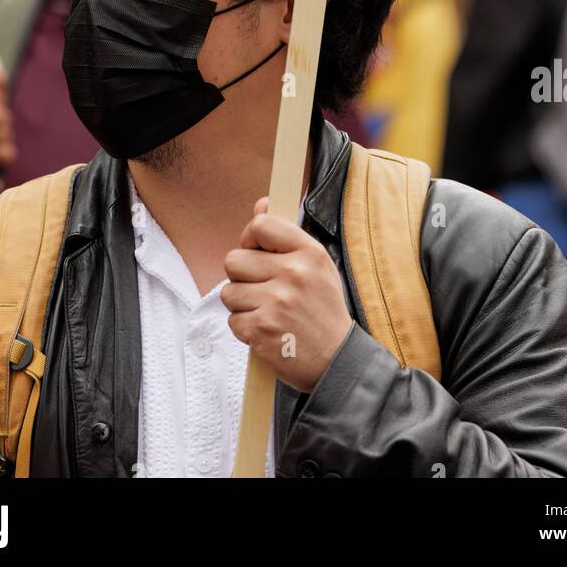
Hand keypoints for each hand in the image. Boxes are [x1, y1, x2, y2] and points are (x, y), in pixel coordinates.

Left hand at [222, 197, 353, 392]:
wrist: (337, 362)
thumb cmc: (324, 312)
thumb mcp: (316, 267)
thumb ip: (285, 236)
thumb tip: (260, 204)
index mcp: (308, 252)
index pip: (261, 225)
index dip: (250, 238)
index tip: (256, 252)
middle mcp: (292, 273)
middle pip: (234, 260)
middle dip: (242, 277)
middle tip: (261, 290)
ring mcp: (275, 302)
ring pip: (228, 292)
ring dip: (242, 305)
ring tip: (266, 312)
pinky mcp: (261, 329)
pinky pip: (232, 320)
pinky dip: (245, 328)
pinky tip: (266, 331)